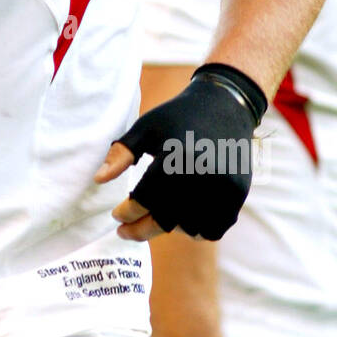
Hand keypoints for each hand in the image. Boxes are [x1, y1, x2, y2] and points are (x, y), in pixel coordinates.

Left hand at [93, 64, 266, 240]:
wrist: (225, 105)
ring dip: (170, 229)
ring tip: (156, 217)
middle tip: (124, 232)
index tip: (117, 216)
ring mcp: (224, 187)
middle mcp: (203, 175)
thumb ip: (120, 154)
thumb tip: (98, 180)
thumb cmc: (177, 116)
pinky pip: (214, 228)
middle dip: (140, 229)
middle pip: (165, 220)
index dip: (127, 213)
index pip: (145, 199)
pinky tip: (182, 220)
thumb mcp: (145, 128)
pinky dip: (197, 229)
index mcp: (176, 157)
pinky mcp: (238, 194)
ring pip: (190, 229)